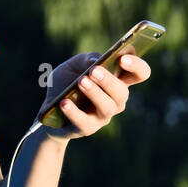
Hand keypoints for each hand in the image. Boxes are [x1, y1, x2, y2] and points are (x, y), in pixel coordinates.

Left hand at [37, 50, 151, 138]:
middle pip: (122, 92)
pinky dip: (74, 112)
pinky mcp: (87, 129)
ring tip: (81, 82)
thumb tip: (96, 60)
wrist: (48, 110)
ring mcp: (102, 116)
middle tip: (94, 70)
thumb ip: (85, 60)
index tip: (122, 58)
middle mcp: (115, 100)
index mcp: (117, 81)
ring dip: (94, 93)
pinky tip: (64, 102)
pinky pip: (84, 122)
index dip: (136, 66)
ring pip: (107, 107)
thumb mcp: (72, 66)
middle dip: (109, 81)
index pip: (139, 73)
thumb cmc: (65, 84)